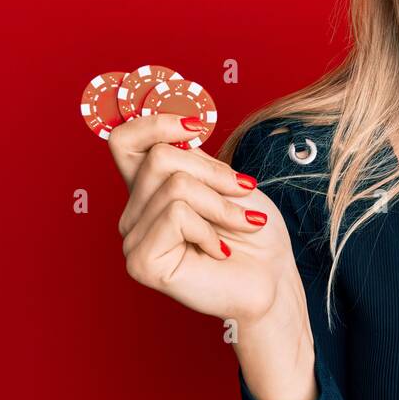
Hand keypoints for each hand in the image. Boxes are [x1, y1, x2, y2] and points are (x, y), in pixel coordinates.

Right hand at [108, 114, 302, 325]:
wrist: (273, 276)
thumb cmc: (253, 232)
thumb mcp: (226, 182)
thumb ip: (192, 159)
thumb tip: (180, 128)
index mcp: (149, 190)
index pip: (125, 140)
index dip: (156, 123)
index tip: (197, 126)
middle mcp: (133, 213)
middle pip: (161, 157)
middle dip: (214, 173)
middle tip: (240, 196)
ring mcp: (133, 239)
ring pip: (175, 186)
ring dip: (220, 206)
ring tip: (237, 228)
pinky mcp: (141, 263)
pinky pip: (177, 215)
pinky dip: (210, 229)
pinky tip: (219, 251)